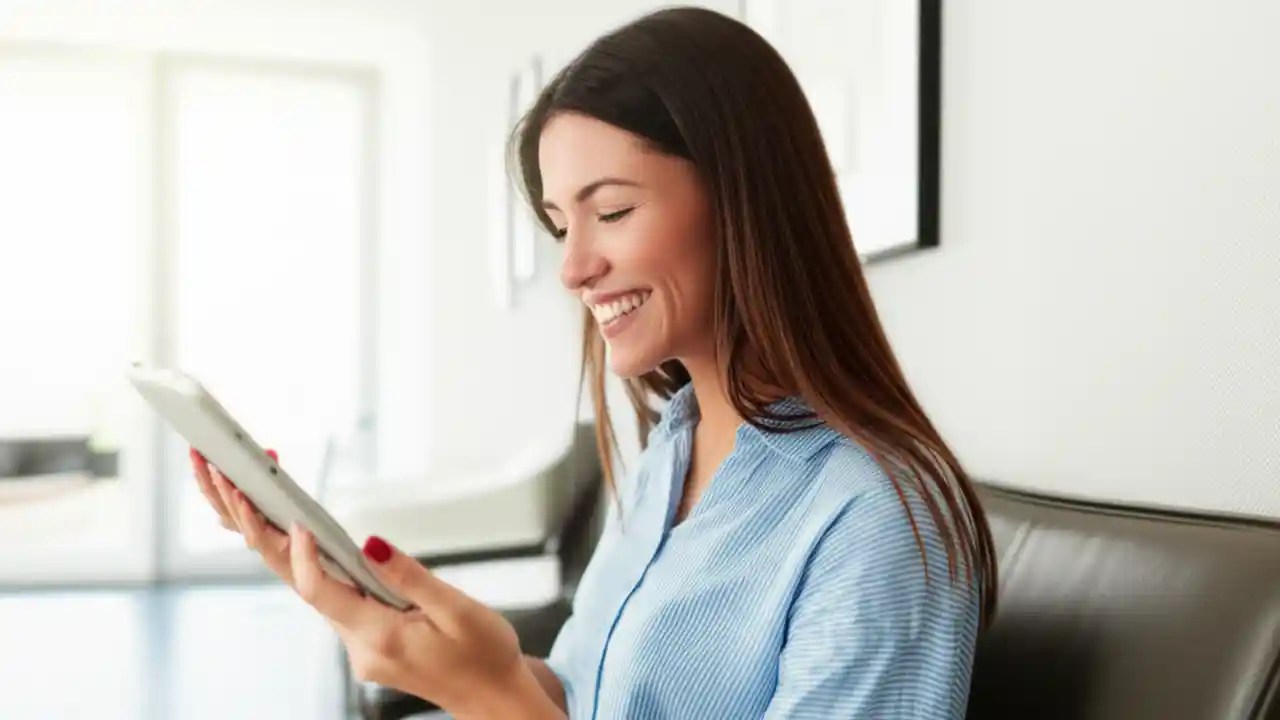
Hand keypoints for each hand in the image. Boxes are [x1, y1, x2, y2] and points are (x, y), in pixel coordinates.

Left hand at [188, 447, 549, 717]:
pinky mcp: (364, 634)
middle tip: (229, 483)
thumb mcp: (459, 611)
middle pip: (296, 582)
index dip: (302, 552)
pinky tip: (290, 526)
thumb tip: (370, 541)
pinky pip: (325, 591)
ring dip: (272, 539)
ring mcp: (356, 642)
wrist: (492, 697)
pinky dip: (304, 557)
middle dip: (256, 530)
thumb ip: (412, 576)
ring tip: (241, 490)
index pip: (322, 591)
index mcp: (380, 638)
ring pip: (305, 584)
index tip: (290, 515)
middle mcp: (358, 643)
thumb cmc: (485, 655)